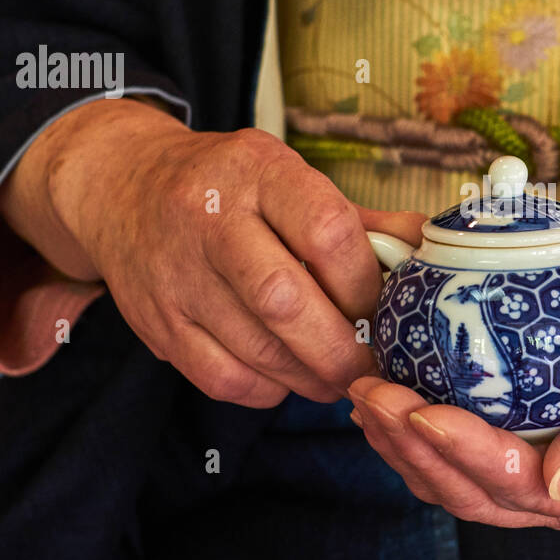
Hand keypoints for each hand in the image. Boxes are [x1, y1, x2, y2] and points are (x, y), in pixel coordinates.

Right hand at [0, 98, 423, 406]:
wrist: (122, 187)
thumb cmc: (232, 188)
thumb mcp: (292, 179)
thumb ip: (364, 221)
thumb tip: (436, 252)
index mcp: (259, 170)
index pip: (328, 231)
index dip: (365, 283)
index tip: (382, 308)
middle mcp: (209, 217)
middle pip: (287, 301)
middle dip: (343, 348)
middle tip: (372, 366)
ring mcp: (175, 274)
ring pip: (257, 349)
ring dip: (312, 377)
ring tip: (340, 377)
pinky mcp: (154, 322)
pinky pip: (222, 377)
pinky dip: (268, 389)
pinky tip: (287, 376)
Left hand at [347, 257, 559, 528]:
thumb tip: (556, 483)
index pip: (520, 484)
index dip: (463, 453)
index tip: (418, 411)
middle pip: (476, 493)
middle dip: (414, 449)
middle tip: (371, 396)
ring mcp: (546, 487)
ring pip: (460, 488)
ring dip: (405, 450)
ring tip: (367, 401)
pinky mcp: (527, 459)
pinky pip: (462, 468)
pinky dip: (419, 444)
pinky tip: (391, 410)